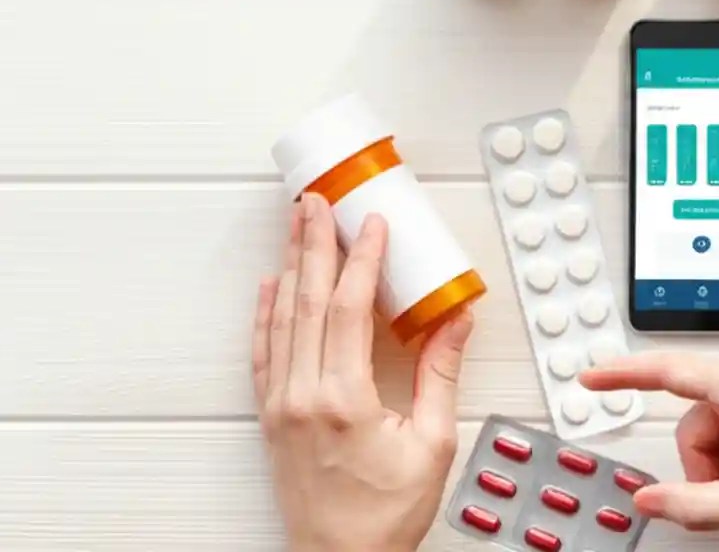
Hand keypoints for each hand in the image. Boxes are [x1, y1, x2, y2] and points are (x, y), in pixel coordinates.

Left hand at [252, 194, 473, 551]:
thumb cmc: (384, 517)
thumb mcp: (432, 445)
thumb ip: (441, 375)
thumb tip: (455, 322)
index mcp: (344, 398)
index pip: (349, 309)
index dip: (362, 260)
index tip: (373, 225)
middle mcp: (303, 395)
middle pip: (307, 301)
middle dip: (314, 244)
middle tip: (318, 202)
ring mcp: (282, 405)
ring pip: (283, 318)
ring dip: (290, 266)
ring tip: (297, 226)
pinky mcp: (272, 417)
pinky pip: (263, 352)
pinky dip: (265, 314)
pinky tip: (269, 287)